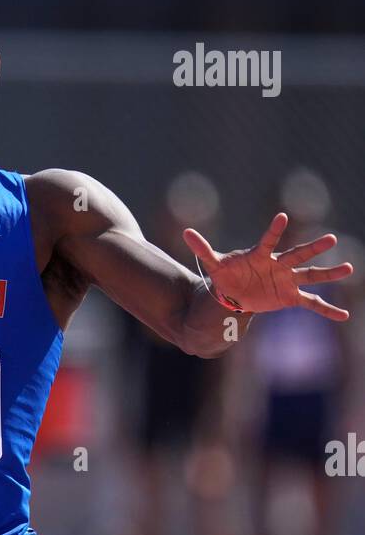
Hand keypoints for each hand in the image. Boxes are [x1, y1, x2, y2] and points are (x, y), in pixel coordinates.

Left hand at [182, 212, 352, 321]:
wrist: (235, 294)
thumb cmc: (227, 275)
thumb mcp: (214, 265)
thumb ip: (203, 249)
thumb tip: (185, 232)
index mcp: (261, 256)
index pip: (268, 241)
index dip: (274, 230)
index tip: (282, 217)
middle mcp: (279, 265)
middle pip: (298, 256)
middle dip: (314, 248)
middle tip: (331, 239)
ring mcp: (287, 281)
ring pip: (311, 276)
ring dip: (329, 274)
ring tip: (349, 268)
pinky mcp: (290, 297)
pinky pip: (312, 304)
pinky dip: (326, 310)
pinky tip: (344, 317)